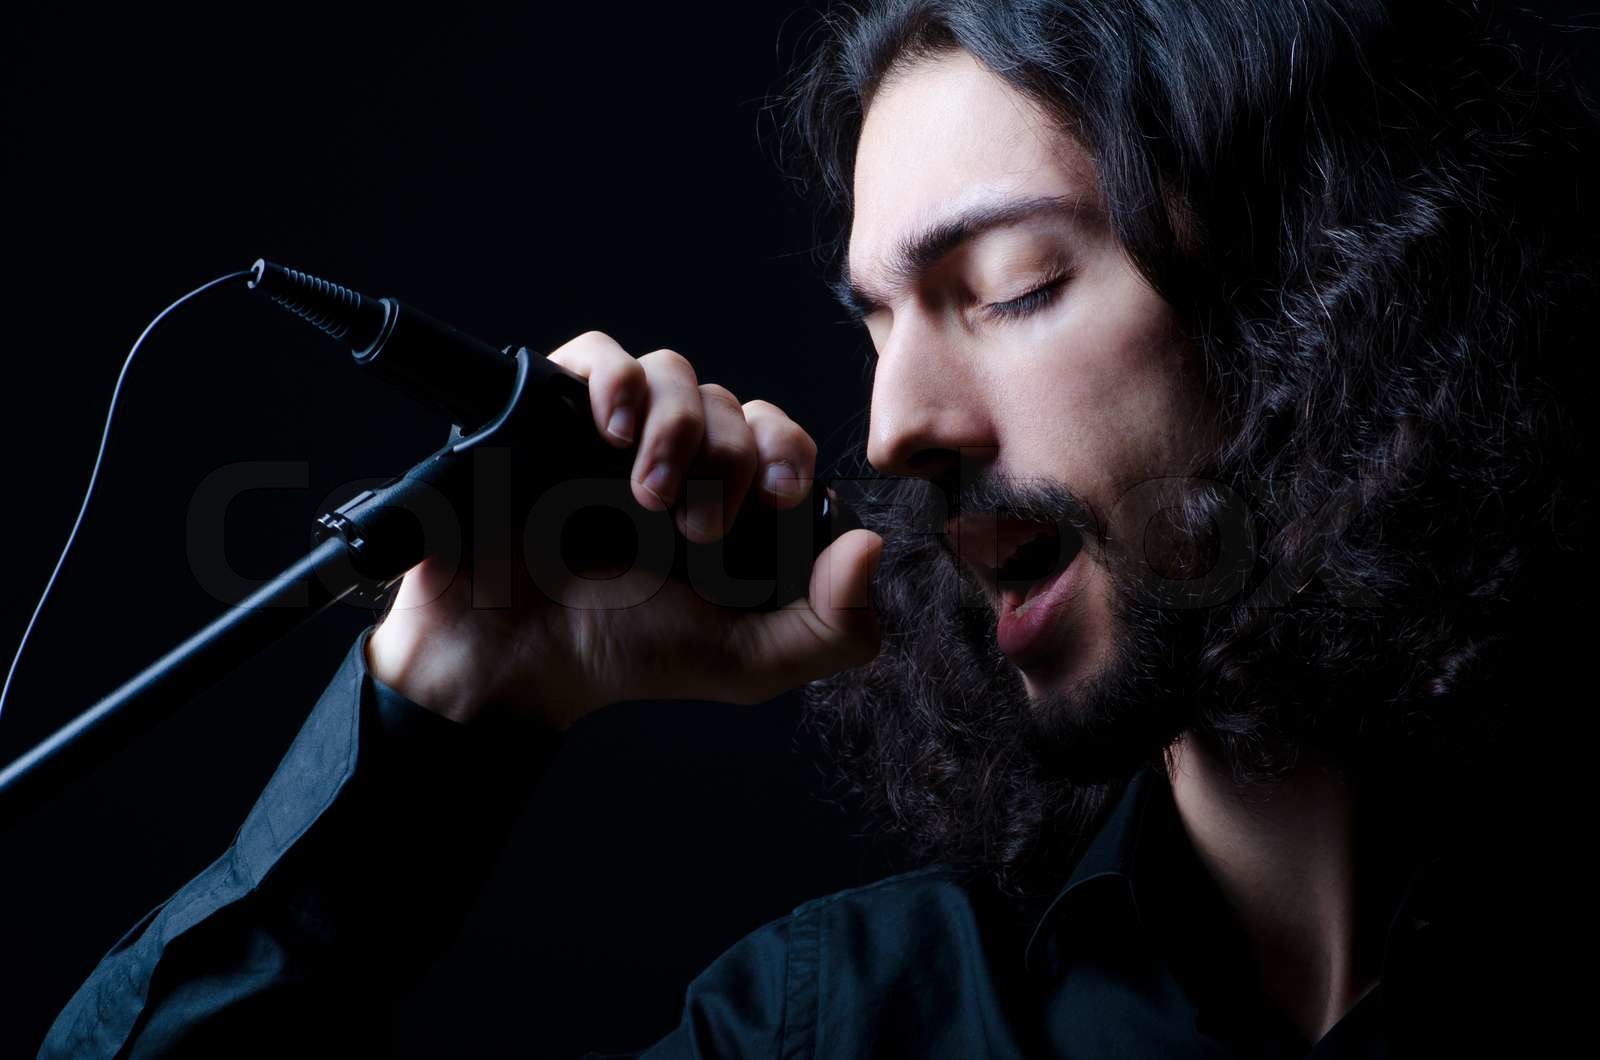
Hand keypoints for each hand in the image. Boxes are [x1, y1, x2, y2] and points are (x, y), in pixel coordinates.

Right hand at [366, 331, 881, 728]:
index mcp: (727, 500)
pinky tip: (612, 431)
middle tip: (696, 525)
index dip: (788, 453)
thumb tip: (873, 549)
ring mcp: (612, 433)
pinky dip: (616, 380)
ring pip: (675, 371)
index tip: (777, 497)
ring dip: (677, 427)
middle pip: (730, 403)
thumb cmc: (626, 656)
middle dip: (730, 455)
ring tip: (648, 493)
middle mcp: (675, 458)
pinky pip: (598, 355)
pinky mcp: (549, 412)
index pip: (779, 437)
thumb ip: (832, 628)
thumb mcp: (748, 662)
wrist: (515, 662)